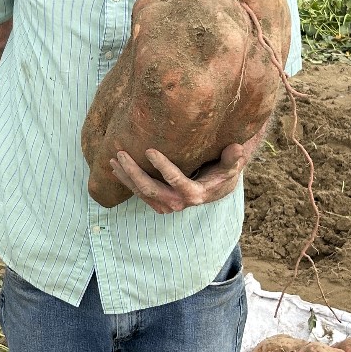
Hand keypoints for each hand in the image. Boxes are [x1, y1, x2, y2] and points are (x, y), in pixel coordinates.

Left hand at [110, 140, 254, 214]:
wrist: (218, 185)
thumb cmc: (224, 171)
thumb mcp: (232, 165)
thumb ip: (233, 158)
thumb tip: (237, 148)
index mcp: (196, 193)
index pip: (176, 181)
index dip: (163, 166)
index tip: (149, 150)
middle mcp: (180, 202)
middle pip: (152, 190)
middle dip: (134, 173)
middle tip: (120, 154)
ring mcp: (168, 203)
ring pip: (142, 194)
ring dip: (126, 178)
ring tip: (113, 161)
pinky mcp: (160, 201)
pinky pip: (141, 194)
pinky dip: (128, 183)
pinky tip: (117, 170)